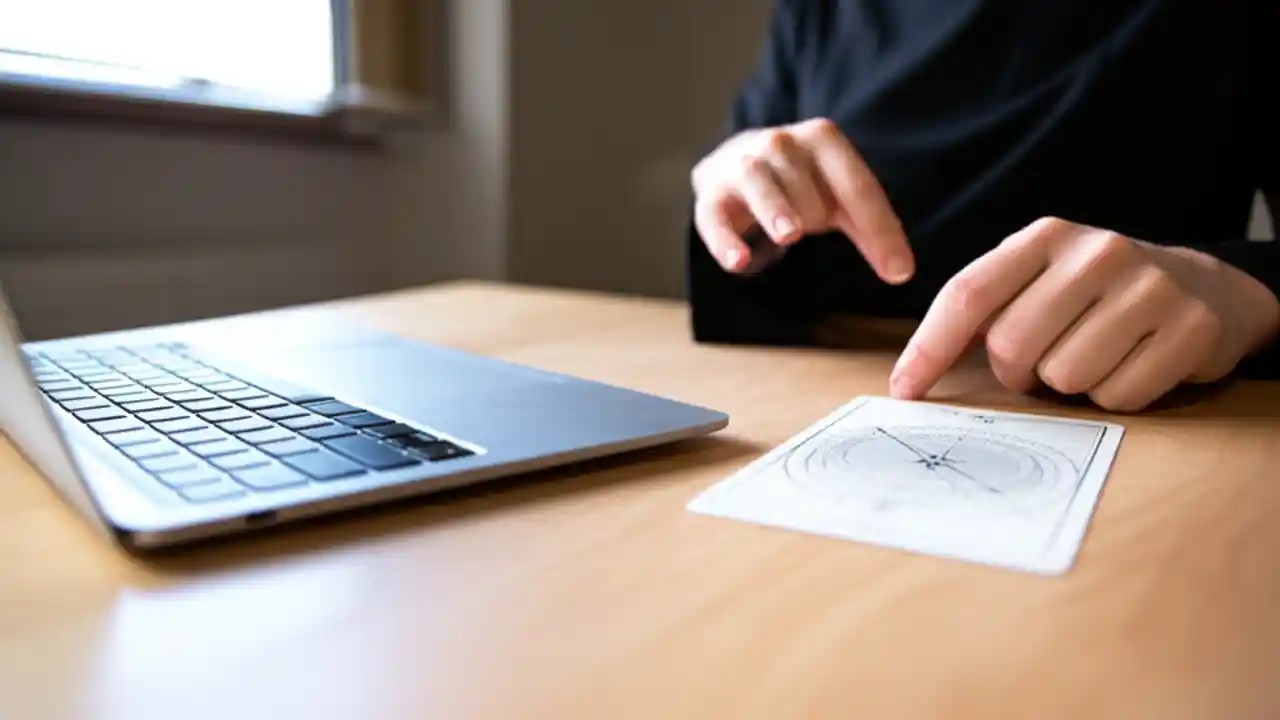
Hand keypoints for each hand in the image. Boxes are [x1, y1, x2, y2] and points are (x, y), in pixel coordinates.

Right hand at [691, 118, 913, 281]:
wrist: (735, 162)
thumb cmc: (799, 184)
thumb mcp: (839, 198)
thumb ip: (872, 228)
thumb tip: (900, 272)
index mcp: (822, 138)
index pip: (856, 185)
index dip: (879, 229)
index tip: (898, 272)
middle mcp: (780, 142)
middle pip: (809, 194)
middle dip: (814, 221)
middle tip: (801, 228)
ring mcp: (742, 164)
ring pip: (762, 188)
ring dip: (777, 211)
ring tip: (792, 235)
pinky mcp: (711, 194)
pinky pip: (715, 218)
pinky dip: (725, 239)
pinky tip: (738, 262)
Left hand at [890, 217, 1279, 411]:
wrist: (1203, 288)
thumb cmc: (1094, 297)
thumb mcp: (1038, 282)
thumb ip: (983, 312)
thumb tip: (910, 375)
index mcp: (1046, 236)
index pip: (969, 294)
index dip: (930, 347)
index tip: (904, 390)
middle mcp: (1097, 251)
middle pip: (1012, 346)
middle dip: (1018, 373)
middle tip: (1045, 362)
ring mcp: (1148, 286)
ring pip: (1065, 377)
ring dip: (1070, 386)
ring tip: (1095, 356)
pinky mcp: (1190, 327)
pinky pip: (1118, 396)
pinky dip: (1117, 396)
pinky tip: (1134, 364)